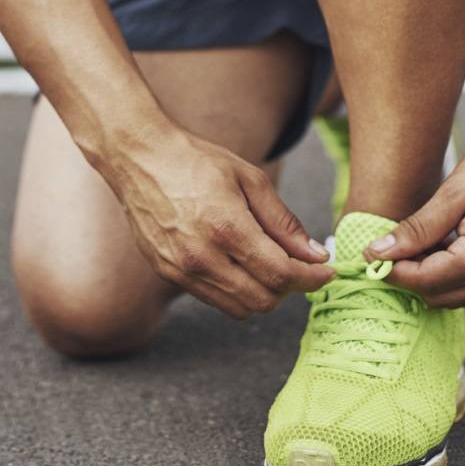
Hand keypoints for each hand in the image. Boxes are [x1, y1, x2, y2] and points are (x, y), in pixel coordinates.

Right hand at [104, 128, 335, 317]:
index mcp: (226, 228)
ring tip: (269, 264)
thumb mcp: (250, 179)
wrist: (139, 157)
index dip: (311, 278)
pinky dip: (235, 290)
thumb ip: (284, 222)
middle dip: (290, 288)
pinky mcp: (167, 273)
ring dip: (263, 293)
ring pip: (239, 308)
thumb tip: (315, 255)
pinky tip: (239, 262)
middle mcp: (201, 257)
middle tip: (300, 267)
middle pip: (263, 300)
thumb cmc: (196, 160)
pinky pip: (213, 298)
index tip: (326, 271)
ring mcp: (181, 269)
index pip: (281, 274)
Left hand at [368, 126, 464, 307]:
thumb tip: (379, 252)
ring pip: (458, 295)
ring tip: (420, 242)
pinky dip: (456, 273)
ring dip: (433, 276)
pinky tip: (446, 245)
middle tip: (393, 247)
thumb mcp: (454, 193)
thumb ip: (417, 228)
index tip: (371, 255)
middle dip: (411, 276)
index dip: (393, 271)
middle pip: (440, 296)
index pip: (424, 282)